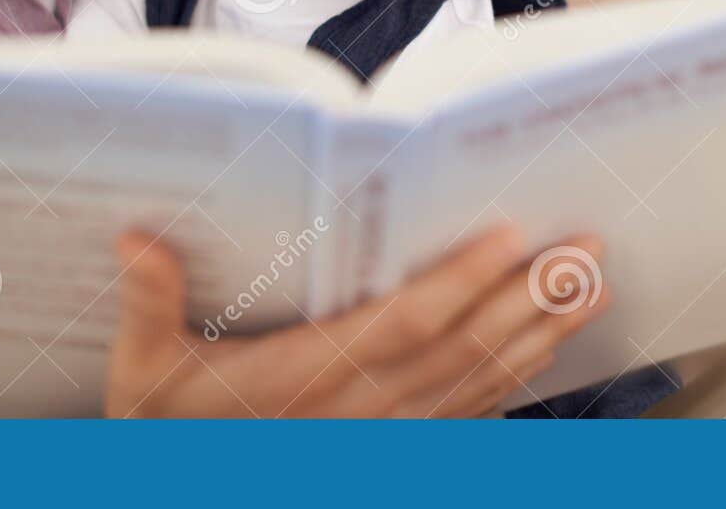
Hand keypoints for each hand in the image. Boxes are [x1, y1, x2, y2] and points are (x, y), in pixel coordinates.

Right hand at [104, 225, 608, 416]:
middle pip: (462, 350)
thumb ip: (150, 307)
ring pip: (479, 382)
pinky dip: (515, 381)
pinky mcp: (395, 454)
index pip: (400, 328)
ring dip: (540, 333)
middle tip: (585, 253)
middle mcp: (359, 413)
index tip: (507, 241)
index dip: (458, 286)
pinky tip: (546, 351)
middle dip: (529, 298)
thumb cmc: (174, 442)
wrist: (189, 493)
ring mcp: (385, 439)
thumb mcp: (143, 380)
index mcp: (306, 382)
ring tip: (589, 289)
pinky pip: (469, 417)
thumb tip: (137, 241)